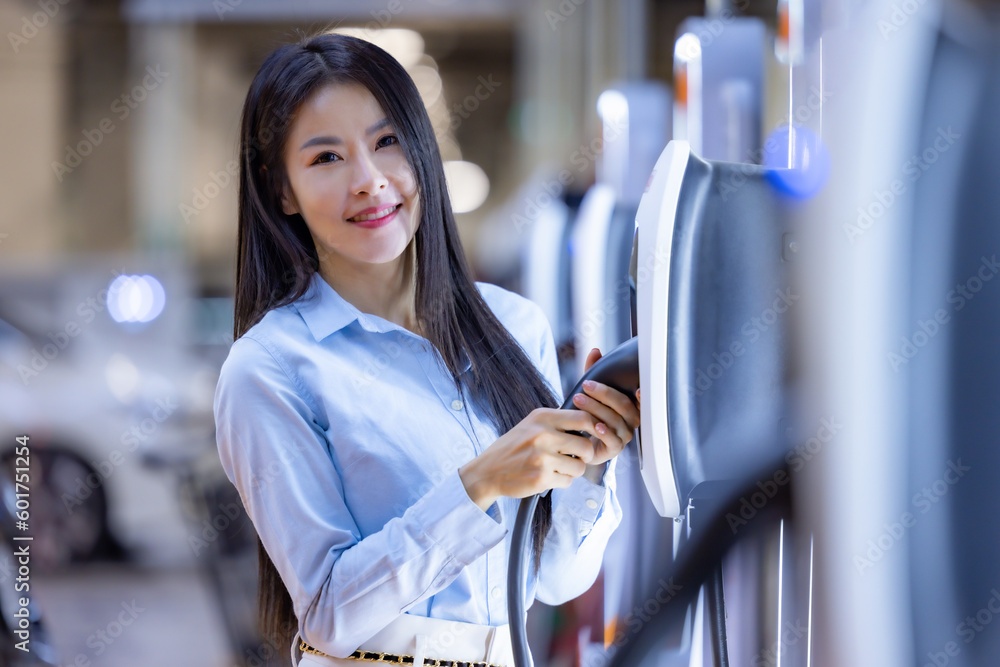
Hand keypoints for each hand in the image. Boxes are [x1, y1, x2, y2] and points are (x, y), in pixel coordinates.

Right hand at [459, 406, 605, 510]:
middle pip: (586, 446)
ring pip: (579, 467)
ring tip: (558, 468)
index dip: (596, 428)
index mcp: (542, 418)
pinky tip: (547, 477)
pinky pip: (567, 481)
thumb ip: (557, 422)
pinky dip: (561, 481)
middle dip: (585, 456)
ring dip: (573, 470)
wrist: (488, 471)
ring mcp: (542, 457)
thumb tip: (591, 422)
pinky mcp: (541, 478)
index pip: (584, 418)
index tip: (595, 436)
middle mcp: (543, 435)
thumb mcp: (531, 425)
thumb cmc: (514, 447)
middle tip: (577, 457)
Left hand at [573, 347, 640, 466]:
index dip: (643, 395)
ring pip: (615, 421)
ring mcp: (623, 436)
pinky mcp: (613, 450)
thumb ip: (594, 370)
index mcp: (631, 407)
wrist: (578, 440)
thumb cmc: (590, 413)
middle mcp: (631, 422)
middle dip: (604, 394)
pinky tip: (594, 425)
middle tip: (586, 385)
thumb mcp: (591, 390)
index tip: (637, 389)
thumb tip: (596, 350)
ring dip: (596, 408)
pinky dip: (604, 432)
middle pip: (624, 406)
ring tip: (578, 399)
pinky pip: (613, 441)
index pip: (642, 400)